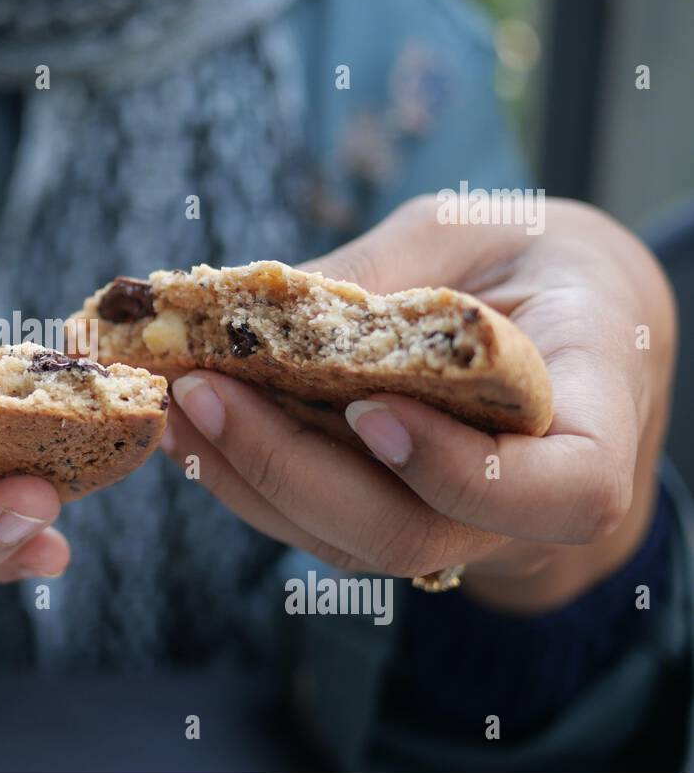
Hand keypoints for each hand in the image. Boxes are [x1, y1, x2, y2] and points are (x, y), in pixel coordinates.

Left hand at [159, 197, 675, 611]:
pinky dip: (246, 477)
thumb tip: (262, 305)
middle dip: (291, 468)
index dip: (462, 473)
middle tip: (204, 391)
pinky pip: (318, 524)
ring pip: (347, 542)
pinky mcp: (394, 518)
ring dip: (247, 477)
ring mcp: (456, 525)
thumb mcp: (477, 230)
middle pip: (412, 533)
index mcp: (598, 418)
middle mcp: (528, 502)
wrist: (568, 318)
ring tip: (174, 401)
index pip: (562, 491)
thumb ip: (391, 271)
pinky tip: (190, 422)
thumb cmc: (537, 260)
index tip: (368, 410)